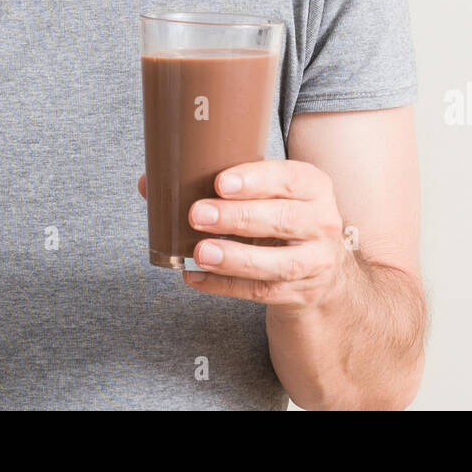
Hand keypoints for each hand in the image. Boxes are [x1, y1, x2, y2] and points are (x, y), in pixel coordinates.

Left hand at [135, 160, 351, 311]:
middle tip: (197, 214)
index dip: (256, 179)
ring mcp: (317, 261)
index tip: (221, 182)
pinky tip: (196, 277)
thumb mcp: (264, 194)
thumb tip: (148, 181)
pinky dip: (226, 286)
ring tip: (200, 252)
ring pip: (278, 262)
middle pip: (283, 218)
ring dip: (235, 257)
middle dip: (237, 217)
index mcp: (313, 186)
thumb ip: (216, 185)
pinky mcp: (303, 293)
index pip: (290, 178)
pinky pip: (262, 292)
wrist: (318, 268)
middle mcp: (323, 221)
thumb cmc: (278, 218)